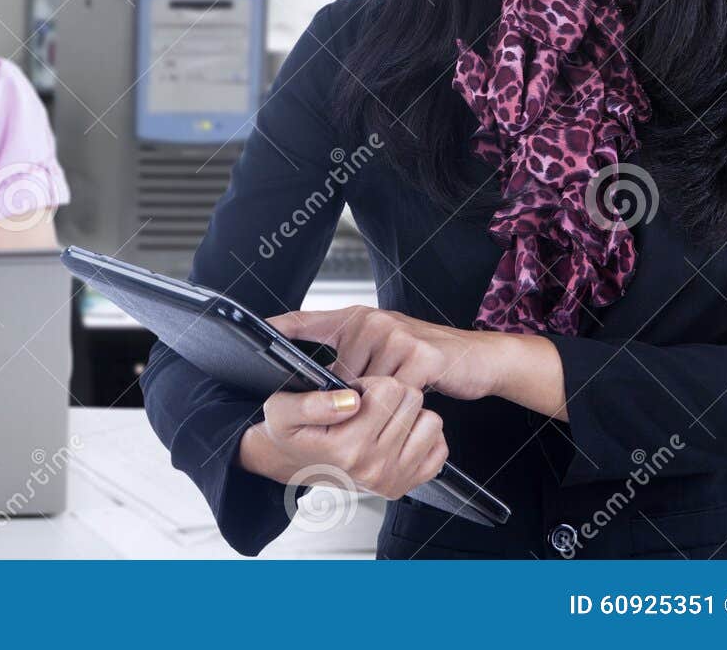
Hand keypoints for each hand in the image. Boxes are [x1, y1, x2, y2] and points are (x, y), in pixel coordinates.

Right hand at [238, 376, 448, 500]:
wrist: (293, 464)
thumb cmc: (291, 435)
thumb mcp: (282, 411)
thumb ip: (311, 404)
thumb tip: (350, 400)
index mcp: (347, 447)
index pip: (390, 389)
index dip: (370, 382)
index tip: (353, 393)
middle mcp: (374, 467)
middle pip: (413, 400)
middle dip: (391, 394)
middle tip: (366, 406)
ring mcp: (393, 478)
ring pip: (431, 421)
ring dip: (409, 414)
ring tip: (382, 418)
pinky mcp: (408, 484)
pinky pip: (439, 448)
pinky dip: (423, 435)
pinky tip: (398, 434)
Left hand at [269, 305, 507, 400]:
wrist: (477, 358)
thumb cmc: (425, 357)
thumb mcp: (381, 349)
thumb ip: (349, 359)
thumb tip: (318, 383)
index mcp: (355, 319)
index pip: (303, 322)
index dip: (275, 331)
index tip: (249, 338)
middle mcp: (371, 321)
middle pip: (336, 375)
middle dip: (345, 399)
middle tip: (363, 407)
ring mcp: (395, 336)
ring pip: (364, 389)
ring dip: (375, 405)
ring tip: (392, 402)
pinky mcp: (420, 357)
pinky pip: (393, 394)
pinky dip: (397, 407)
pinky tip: (411, 400)